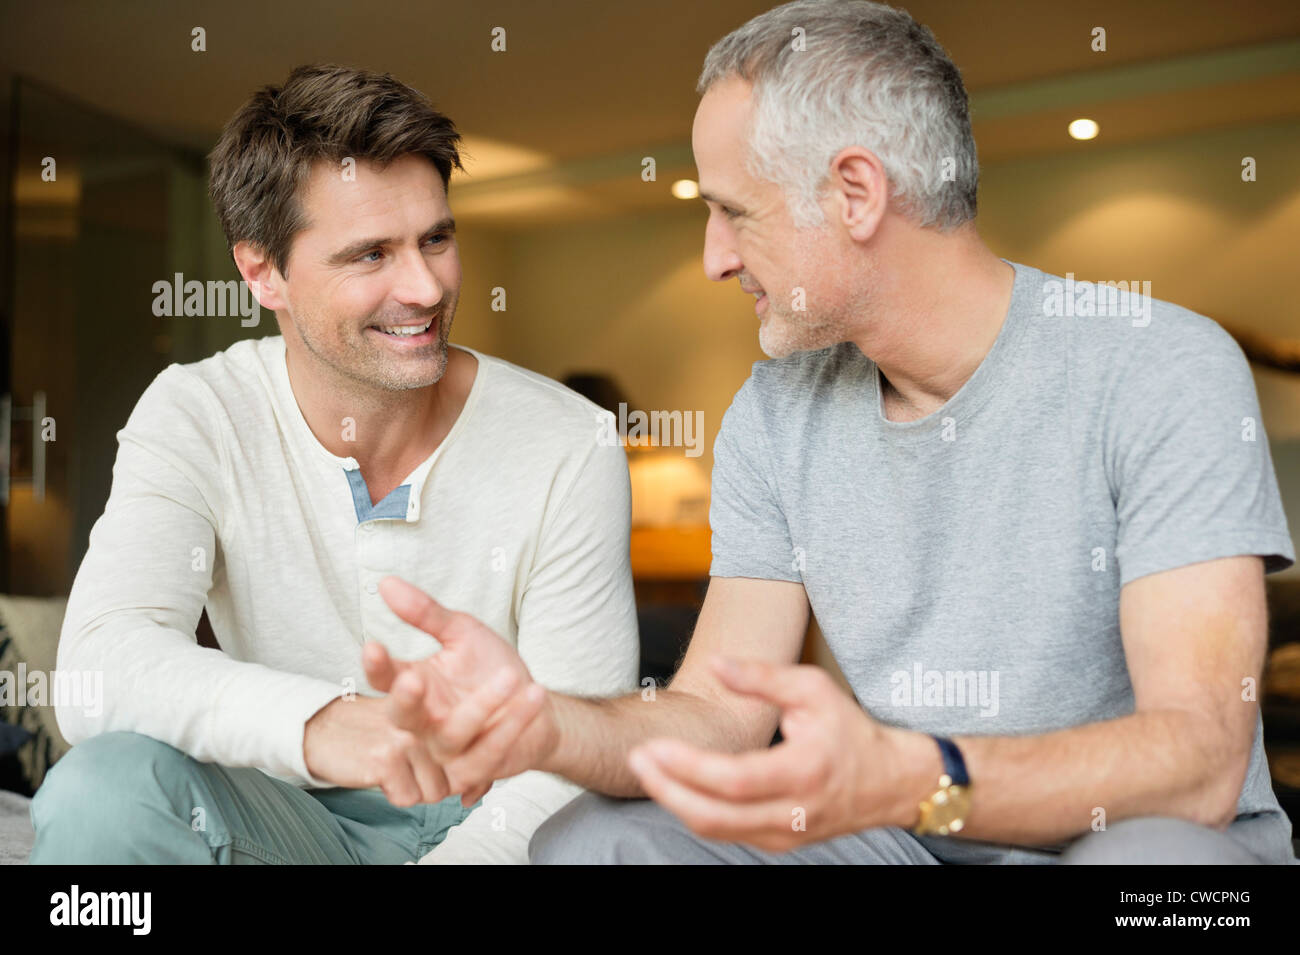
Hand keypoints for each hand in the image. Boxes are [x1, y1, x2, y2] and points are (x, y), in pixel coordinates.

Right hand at [303, 695, 451, 807]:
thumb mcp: (411, 724)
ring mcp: (406, 741)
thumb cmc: (371, 731)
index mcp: (432, 712)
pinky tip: (376, 773)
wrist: (321, 728)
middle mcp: (423, 723)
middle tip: (406, 767)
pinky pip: (407, 798)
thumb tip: (472, 784)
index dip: (461, 767)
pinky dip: (393, 793)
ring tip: (391, 767)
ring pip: (431, 792)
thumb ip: (442, 743)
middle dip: (432, 783)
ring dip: (411, 788)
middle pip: (450, 778)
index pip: (465, 749)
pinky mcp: (386, 760)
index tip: (459, 766)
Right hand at [366, 576, 560, 802]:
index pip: (384, 679)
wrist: (534, 703)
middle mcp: (423, 722)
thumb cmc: (491, 666)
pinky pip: (488, 753)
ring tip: (510, 675)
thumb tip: (386, 583)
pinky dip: (511, 724)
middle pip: (402, 717)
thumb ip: (426, 613)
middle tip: (413, 680)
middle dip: (405, 700)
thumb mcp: (462, 631)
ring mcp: (448, 750)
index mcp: (414, 685)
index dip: (377, 666)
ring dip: (481, 706)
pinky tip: (533, 694)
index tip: (373, 646)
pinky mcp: (476, 770)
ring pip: (450, 735)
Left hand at [626, 657, 913, 851]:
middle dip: (667, 790)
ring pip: (716, 829)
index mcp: (804, 771)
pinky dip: (694, 809)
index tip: (655, 745)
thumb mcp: (813, 690)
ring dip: (674, 800)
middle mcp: (793, 812)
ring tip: (646, 767)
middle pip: (715, 816)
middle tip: (636, 757)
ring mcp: (784, 834)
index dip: (690, 766)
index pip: (736, 780)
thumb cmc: (848, 730)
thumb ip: (763, 677)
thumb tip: (717, 663)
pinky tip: (674, 783)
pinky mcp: (776, 842)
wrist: (888, 783)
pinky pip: (726, 831)